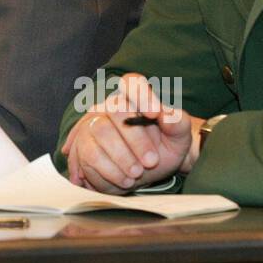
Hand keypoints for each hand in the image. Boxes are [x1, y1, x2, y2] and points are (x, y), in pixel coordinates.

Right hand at [62, 73, 203, 193]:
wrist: (145, 172)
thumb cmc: (163, 149)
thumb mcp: (179, 139)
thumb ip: (178, 123)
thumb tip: (167, 114)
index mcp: (136, 98)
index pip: (132, 82)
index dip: (140, 94)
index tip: (154, 114)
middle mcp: (111, 106)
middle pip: (116, 110)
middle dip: (136, 139)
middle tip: (151, 161)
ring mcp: (94, 124)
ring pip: (100, 131)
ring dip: (121, 156)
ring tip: (137, 174)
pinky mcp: (84, 144)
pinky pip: (90, 152)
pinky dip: (109, 170)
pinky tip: (124, 180)